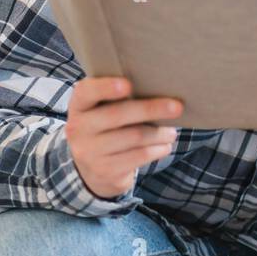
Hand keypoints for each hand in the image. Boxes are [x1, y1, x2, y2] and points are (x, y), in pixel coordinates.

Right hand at [64, 76, 181, 198]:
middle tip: (177, 107)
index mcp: (79, 106)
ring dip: (159, 133)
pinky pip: (139, 156)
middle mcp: (79, 128)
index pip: (86, 92)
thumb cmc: (106, 129)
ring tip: (172, 132)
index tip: (128, 85)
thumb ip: (119, 98)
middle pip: (118, 114)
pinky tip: (165, 146)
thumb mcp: (102, 112)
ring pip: (134, 137)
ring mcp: (89, 152)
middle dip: (151, 109)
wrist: (91, 169)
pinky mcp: (105, 170)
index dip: (106, 87)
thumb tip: (161, 91)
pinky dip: (157, 150)